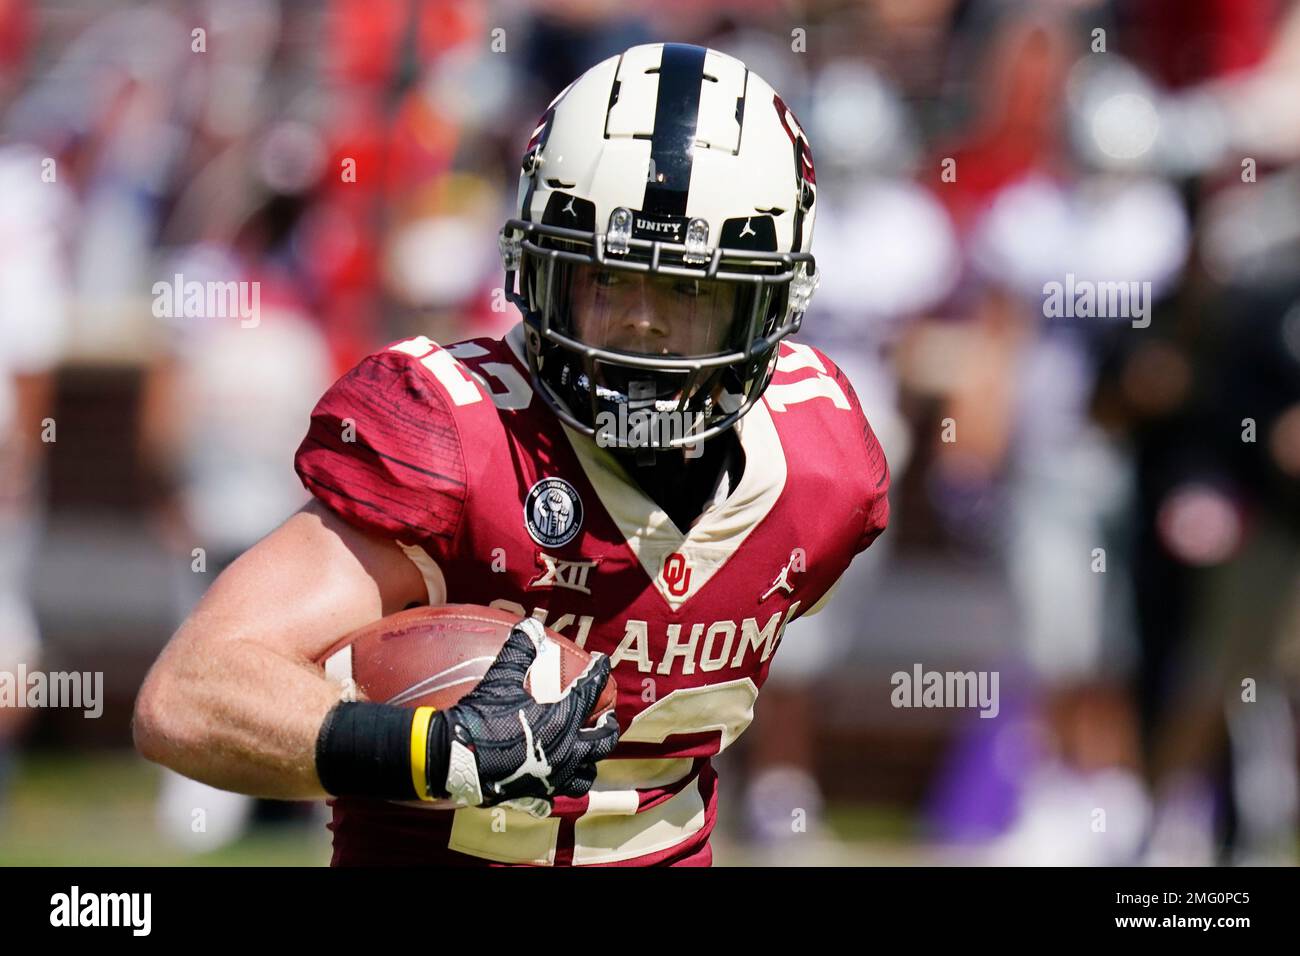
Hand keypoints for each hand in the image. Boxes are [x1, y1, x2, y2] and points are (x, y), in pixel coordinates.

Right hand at [432, 618, 618, 816]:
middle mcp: (566, 751)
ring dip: (590, 759)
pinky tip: (556, 775)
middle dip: (608, 726)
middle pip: (602, 741)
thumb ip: (519, 649)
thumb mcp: (500, 677)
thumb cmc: (481, 716)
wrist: (454, 759)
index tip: (603, 664)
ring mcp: (554, 777)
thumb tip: (530, 624)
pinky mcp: (537, 794)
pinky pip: (560, 792)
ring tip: (586, 749)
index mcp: (562, 721)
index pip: (591, 692)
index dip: (599, 674)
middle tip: (605, 716)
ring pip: (586, 773)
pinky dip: (564, 782)